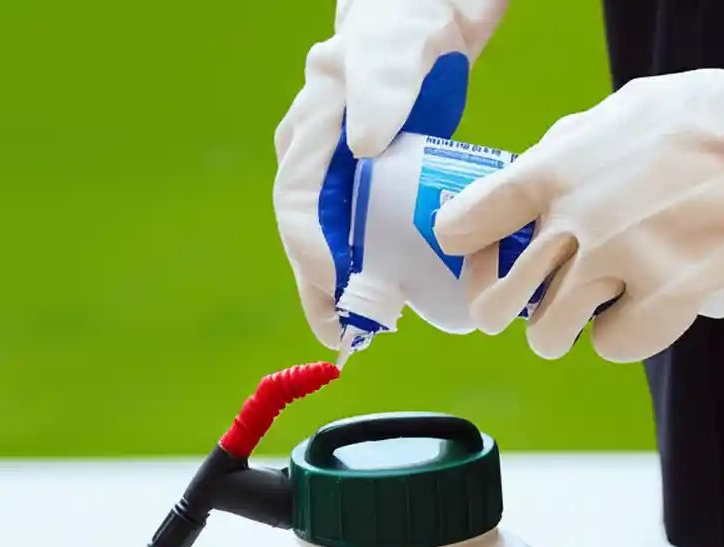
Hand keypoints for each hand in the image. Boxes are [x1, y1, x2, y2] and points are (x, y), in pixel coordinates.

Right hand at [273, 0, 507, 348]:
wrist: (427, 20)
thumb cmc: (407, 31)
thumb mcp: (396, 54)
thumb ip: (380, 91)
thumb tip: (361, 146)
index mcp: (311, 131)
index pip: (296, 203)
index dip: (310, 251)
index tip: (334, 289)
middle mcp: (314, 158)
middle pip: (305, 234)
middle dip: (318, 288)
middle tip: (340, 337)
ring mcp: (337, 173)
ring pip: (327, 240)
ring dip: (337, 288)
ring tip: (357, 335)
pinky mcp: (365, 184)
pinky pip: (356, 234)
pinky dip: (364, 269)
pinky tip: (386, 300)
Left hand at [435, 0, 723, 361]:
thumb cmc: (705, 116)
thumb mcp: (613, 115)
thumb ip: (563, 153)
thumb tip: (526, 181)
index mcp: (548, 171)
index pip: (460, 228)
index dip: (469, 252)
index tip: (491, 255)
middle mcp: (570, 221)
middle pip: (492, 306)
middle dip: (509, 310)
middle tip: (538, 302)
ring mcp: (614, 262)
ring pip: (546, 336)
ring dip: (565, 330)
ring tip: (596, 308)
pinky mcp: (662, 297)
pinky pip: (611, 346)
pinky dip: (622, 335)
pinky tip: (643, 311)